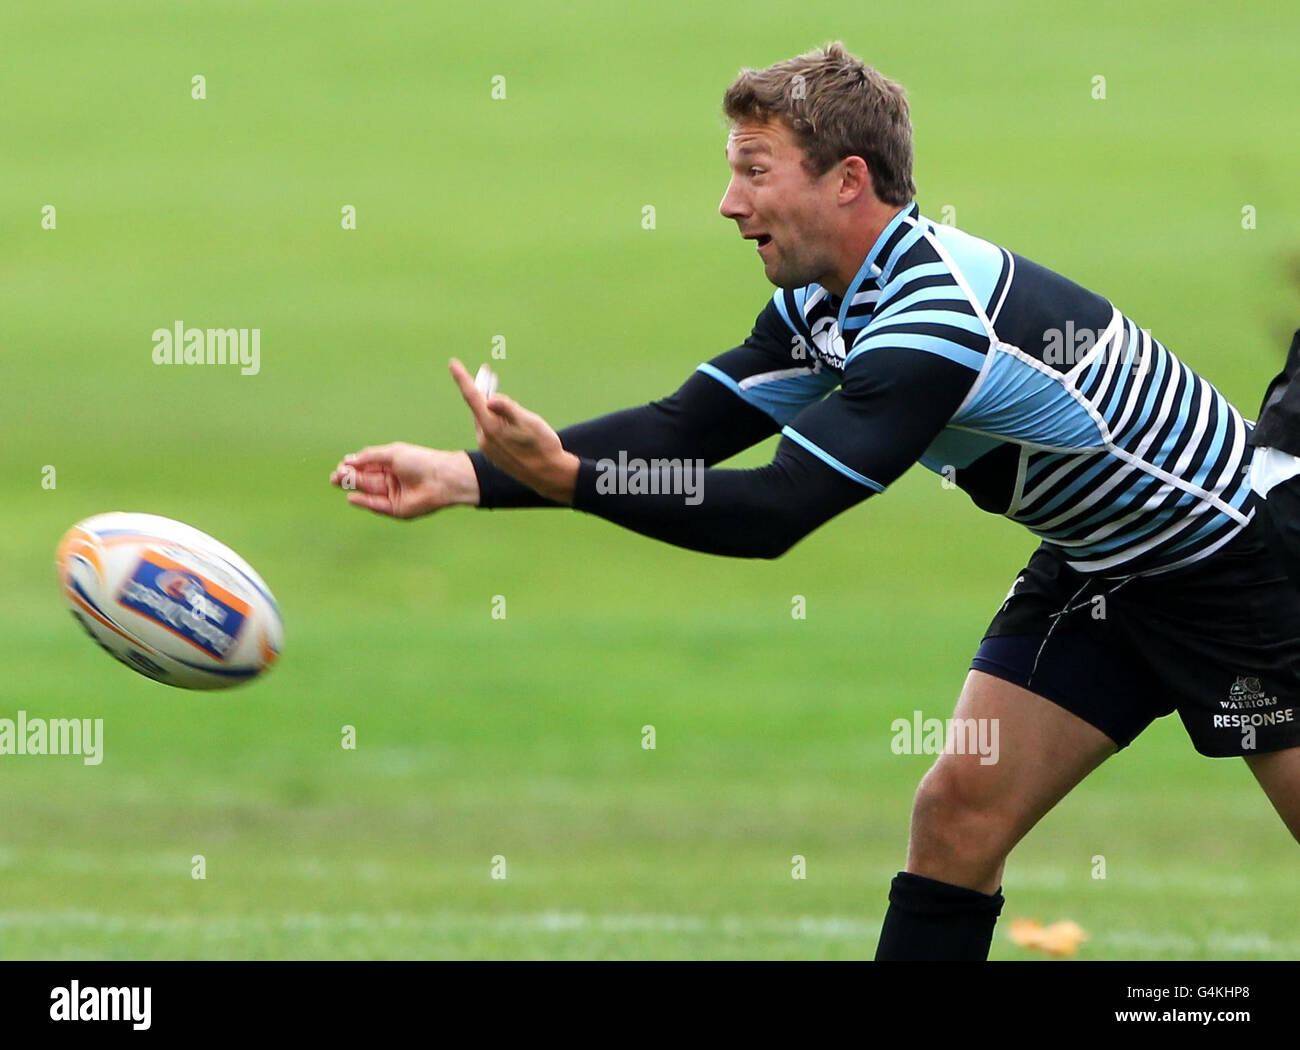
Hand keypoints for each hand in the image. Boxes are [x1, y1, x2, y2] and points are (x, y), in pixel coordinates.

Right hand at [329, 443, 479, 517]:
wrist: (441, 479)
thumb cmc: (420, 461)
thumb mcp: (392, 454)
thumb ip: (370, 457)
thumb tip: (348, 460)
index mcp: (391, 464)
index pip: (367, 465)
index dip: (354, 465)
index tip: (342, 463)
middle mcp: (391, 480)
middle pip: (365, 479)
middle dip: (349, 477)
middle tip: (335, 475)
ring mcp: (393, 495)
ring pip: (369, 491)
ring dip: (353, 487)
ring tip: (338, 481)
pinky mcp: (397, 509)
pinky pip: (377, 506)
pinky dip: (363, 502)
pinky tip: (351, 497)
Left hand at [448, 358, 578, 503]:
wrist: (549, 476)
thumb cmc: (543, 446)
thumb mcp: (530, 422)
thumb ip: (509, 409)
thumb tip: (490, 399)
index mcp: (491, 427)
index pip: (472, 397)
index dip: (462, 378)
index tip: (452, 363)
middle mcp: (485, 438)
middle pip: (477, 406)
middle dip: (480, 388)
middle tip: (487, 371)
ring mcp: (489, 448)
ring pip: (484, 419)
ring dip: (487, 403)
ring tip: (494, 390)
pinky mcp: (495, 455)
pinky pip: (489, 430)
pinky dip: (492, 418)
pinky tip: (503, 417)